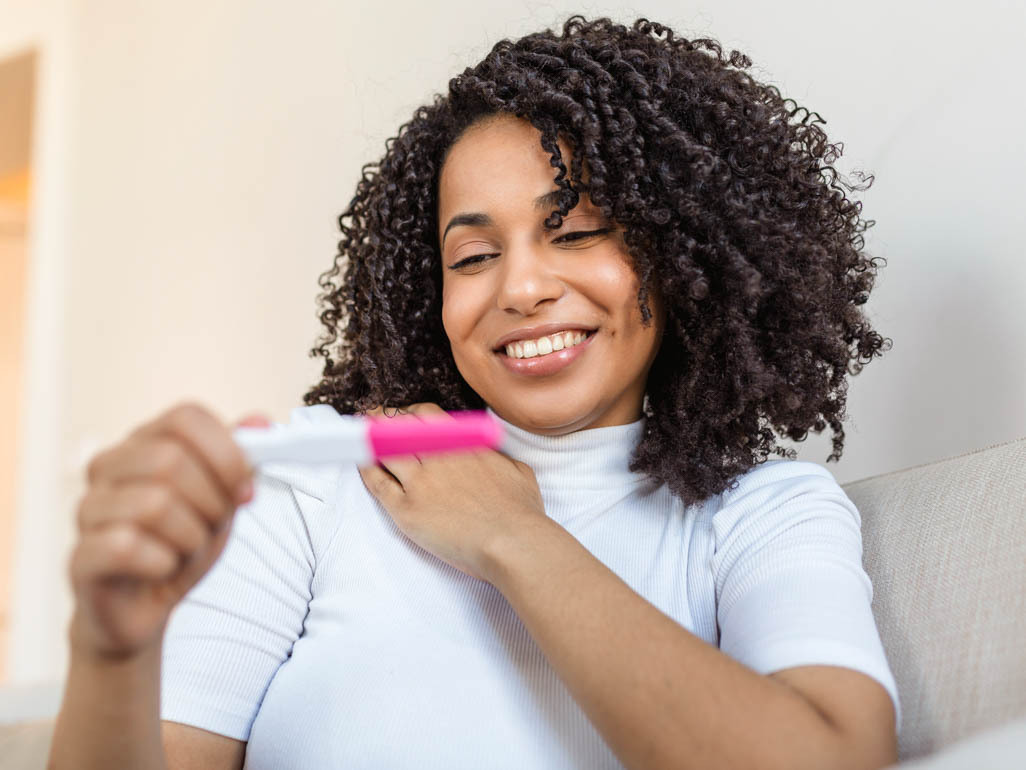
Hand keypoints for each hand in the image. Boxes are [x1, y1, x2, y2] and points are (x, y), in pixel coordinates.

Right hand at [68, 402, 267, 660]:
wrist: (143, 608)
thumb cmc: (180, 543)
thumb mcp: (220, 498)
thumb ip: (239, 459)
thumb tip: (261, 421)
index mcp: (143, 442)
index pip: (186, 418)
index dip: (227, 453)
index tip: (245, 490)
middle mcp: (107, 467)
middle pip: (171, 459)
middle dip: (211, 502)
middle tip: (211, 527)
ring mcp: (87, 510)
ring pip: (154, 503)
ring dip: (191, 536)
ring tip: (185, 550)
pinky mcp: (79, 556)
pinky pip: (127, 546)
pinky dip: (163, 562)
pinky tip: (162, 569)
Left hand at [357, 402, 547, 583]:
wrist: (511, 542)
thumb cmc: (521, 512)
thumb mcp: (517, 470)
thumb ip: (498, 458)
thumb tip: (494, 457)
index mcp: (463, 444)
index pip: (426, 415)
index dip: (409, 413)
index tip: (403, 416)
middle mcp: (438, 456)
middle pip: (399, 427)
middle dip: (382, 420)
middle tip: (371, 419)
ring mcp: (420, 482)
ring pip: (385, 449)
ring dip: (369, 439)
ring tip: (357, 434)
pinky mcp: (407, 510)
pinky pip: (378, 483)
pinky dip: (366, 469)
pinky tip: (361, 463)